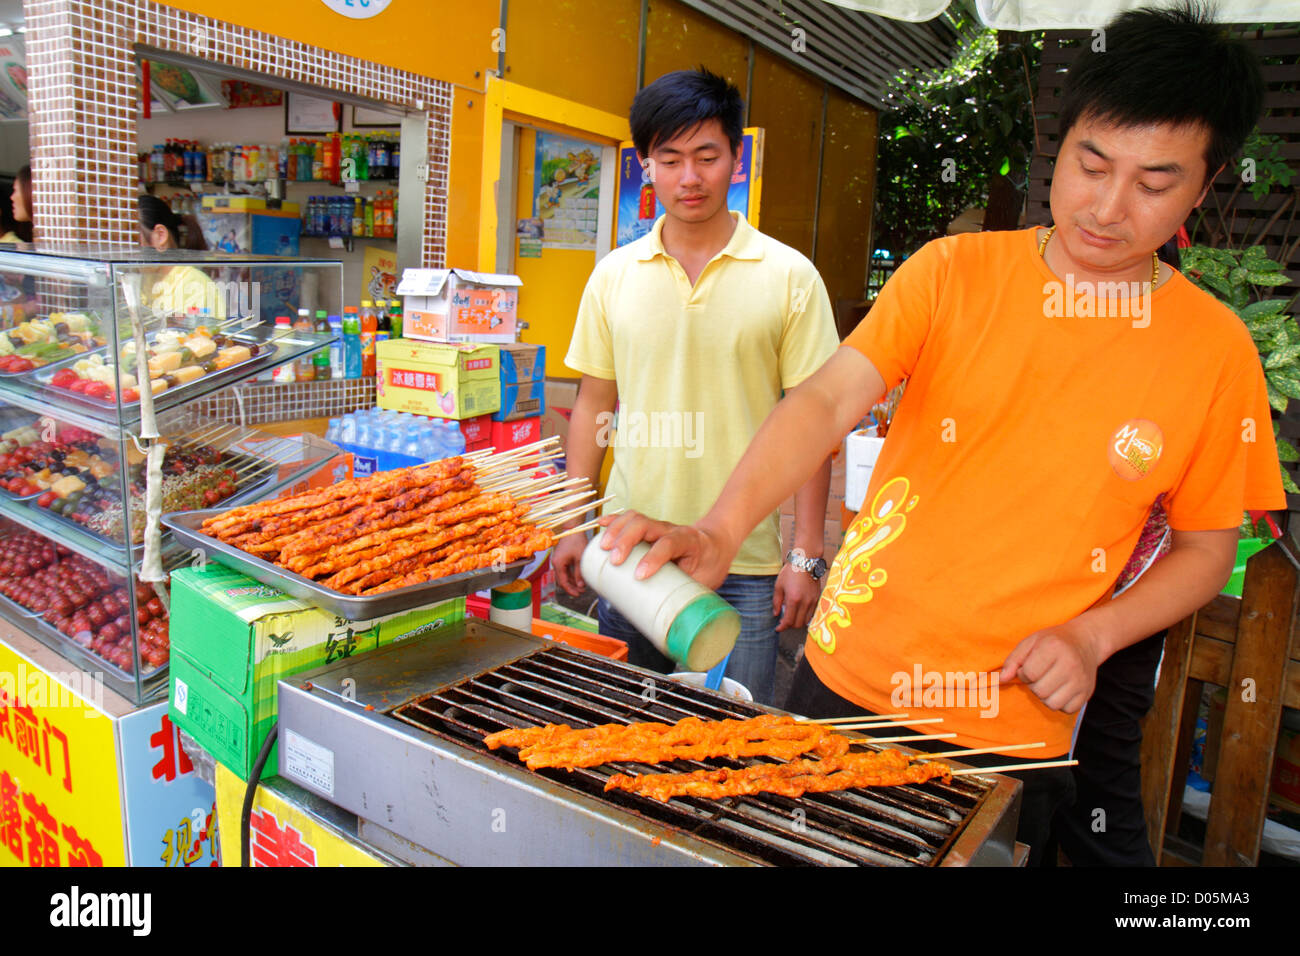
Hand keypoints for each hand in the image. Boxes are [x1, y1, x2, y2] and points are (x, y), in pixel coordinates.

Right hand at [552, 532, 587, 596]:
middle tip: (581, 592)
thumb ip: (579, 573)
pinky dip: (571, 575)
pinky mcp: (561, 558)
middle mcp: (556, 563)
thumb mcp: (580, 558)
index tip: (578, 594)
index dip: (570, 590)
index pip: (563, 582)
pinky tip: (578, 579)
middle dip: (571, 587)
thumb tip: (580, 586)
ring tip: (581, 587)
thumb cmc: (576, 541)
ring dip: (572, 582)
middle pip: (562, 580)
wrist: (573, 528)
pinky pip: (565, 570)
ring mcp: (558, 560)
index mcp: (558, 563)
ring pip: (564, 576)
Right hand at [597, 510, 734, 590]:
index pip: (669, 543)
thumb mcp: (705, 582)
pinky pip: (629, 519)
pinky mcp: (649, 528)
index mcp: (688, 542)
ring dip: (616, 530)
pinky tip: (601, 525)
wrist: (716, 544)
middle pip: (646, 524)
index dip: (654, 557)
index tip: (640, 576)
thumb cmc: (709, 566)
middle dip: (626, 540)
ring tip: (603, 547)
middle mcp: (671, 530)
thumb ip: (687, 600)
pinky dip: (614, 521)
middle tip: (614, 561)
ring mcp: (658, 526)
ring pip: (635, 518)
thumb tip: (670, 630)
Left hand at [774, 563, 820, 630]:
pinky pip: (812, 613)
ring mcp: (813, 601)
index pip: (789, 621)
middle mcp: (805, 602)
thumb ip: (777, 602)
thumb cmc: (790, 572)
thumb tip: (776, 614)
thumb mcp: (779, 586)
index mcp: (793, 600)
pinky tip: (799, 611)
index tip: (778, 628)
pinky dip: (805, 616)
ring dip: (798, 622)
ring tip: (791, 618)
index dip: (782, 627)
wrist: (805, 561)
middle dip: (790, 626)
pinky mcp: (817, 598)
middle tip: (783, 623)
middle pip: (798, 624)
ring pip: (806, 620)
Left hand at [999, 616, 1104, 713]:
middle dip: (1034, 685)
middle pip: (1040, 691)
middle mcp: (1070, 664)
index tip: (1030, 666)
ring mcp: (1081, 680)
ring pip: (1052, 704)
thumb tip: (1002, 679)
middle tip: (1040, 674)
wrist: (1085, 642)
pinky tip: (1060, 689)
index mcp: (1054, 647)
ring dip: (1045, 696)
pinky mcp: (1087, 693)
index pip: (1029, 673)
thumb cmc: (1053, 642)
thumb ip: (1013, 660)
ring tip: (1049, 682)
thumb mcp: (1030, 642)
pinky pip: (1066, 710)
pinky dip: (1060, 703)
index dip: (1024, 672)